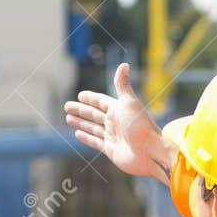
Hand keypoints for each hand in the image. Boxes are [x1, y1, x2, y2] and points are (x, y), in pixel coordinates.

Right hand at [64, 63, 174, 182]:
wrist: (150, 152)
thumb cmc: (141, 126)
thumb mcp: (129, 103)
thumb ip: (122, 85)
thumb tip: (124, 64)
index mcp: (118, 109)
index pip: (100, 101)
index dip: (90, 98)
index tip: (80, 95)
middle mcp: (115, 122)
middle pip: (94, 114)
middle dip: (80, 110)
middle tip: (67, 106)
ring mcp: (113, 136)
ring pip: (93, 127)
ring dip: (81, 123)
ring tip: (68, 119)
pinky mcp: (111, 150)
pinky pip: (95, 142)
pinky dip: (86, 137)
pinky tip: (78, 134)